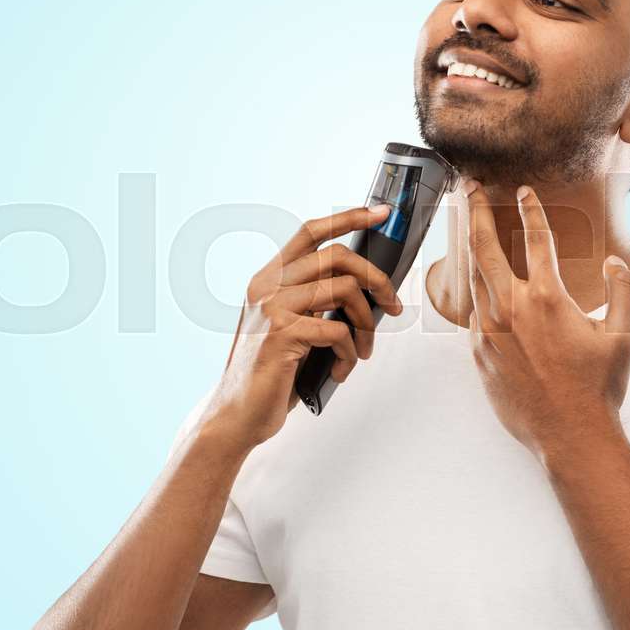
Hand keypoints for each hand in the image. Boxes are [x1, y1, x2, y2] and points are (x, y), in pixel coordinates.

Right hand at [198, 202, 403, 448]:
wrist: (236, 415)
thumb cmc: (269, 374)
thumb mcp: (291, 327)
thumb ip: (314, 303)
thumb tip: (366, 288)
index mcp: (268, 279)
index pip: (310, 232)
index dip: (349, 218)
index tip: (381, 214)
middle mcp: (266, 286)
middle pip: (336, 256)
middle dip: (376, 279)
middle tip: (393, 306)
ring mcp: (271, 308)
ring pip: (343, 290)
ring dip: (365, 324)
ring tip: (363, 350)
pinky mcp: (280, 335)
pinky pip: (337, 331)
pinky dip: (350, 353)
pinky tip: (342, 370)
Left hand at [463, 179, 629, 459]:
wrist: (571, 436)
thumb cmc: (600, 387)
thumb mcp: (624, 335)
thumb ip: (624, 291)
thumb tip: (615, 262)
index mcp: (549, 298)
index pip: (536, 239)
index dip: (530, 209)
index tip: (523, 190)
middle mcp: (513, 309)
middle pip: (484, 247)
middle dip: (475, 211)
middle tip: (469, 188)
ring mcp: (490, 332)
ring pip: (472, 277)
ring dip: (468, 245)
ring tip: (464, 222)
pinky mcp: (479, 354)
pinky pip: (473, 314)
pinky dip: (474, 290)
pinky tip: (476, 282)